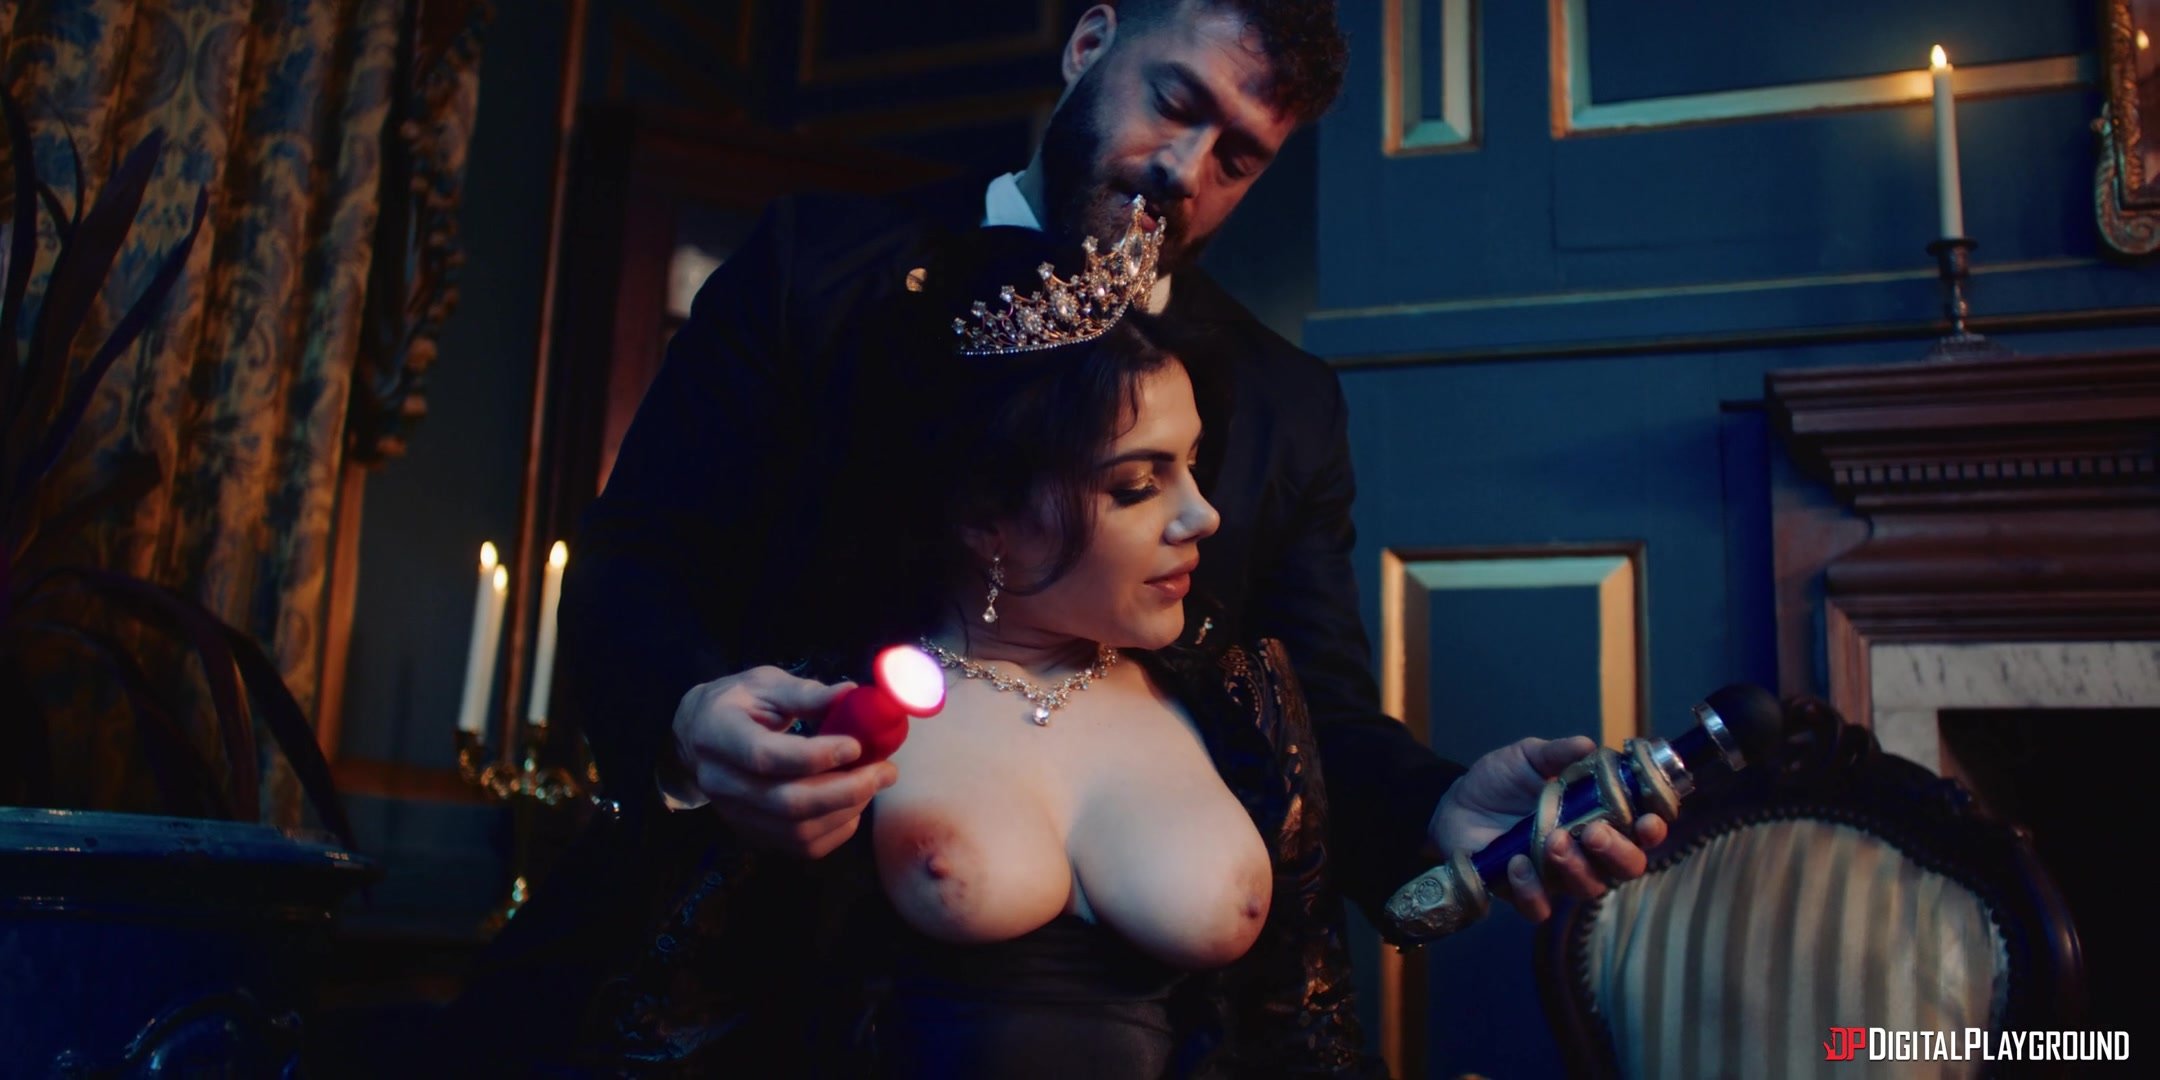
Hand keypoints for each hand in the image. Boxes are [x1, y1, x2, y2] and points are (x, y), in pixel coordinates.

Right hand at [670, 666, 898, 858]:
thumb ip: (806, 694)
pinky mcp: (753, 833)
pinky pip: (801, 847)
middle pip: (787, 802)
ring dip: (847, 810)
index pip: (765, 757)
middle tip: (885, 771)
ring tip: (874, 782)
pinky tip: (854, 804)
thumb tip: (854, 694)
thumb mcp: (766, 684)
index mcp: (717, 735)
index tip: (858, 745)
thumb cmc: (738, 703)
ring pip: (797, 831)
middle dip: (846, 790)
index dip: (816, 756)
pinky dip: (837, 830)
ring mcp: (735, 814)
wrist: (699, 736)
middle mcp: (720, 782)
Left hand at [1426, 735, 1668, 922]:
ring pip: (1587, 887)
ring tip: (1553, 841)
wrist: (1455, 803)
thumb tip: (1588, 745)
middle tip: (1595, 832)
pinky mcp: (1523, 892)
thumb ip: (1557, 754)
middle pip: (1625, 867)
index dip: (1652, 828)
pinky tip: (1516, 864)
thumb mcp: (1528, 758)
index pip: (1639, 831)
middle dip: (1618, 851)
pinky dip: (1531, 889)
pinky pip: (1539, 907)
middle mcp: (1586, 851)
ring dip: (1576, 866)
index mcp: (1597, 816)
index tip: (1649, 819)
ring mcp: (1557, 875)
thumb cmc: (1501, 781)